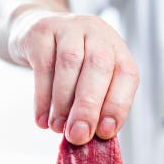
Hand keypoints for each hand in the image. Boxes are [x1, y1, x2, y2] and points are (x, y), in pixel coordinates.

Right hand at [8, 10, 139, 144]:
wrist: (37, 33)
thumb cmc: (72, 68)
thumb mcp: (91, 82)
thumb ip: (96, 107)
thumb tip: (89, 136)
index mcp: (117, 50)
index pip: (127, 74)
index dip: (118, 104)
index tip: (105, 133)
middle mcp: (97, 33)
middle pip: (99, 65)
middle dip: (89, 105)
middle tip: (78, 135)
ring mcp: (69, 28)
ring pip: (70, 63)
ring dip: (63, 103)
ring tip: (58, 128)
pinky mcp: (41, 30)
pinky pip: (43, 65)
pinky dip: (42, 98)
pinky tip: (42, 119)